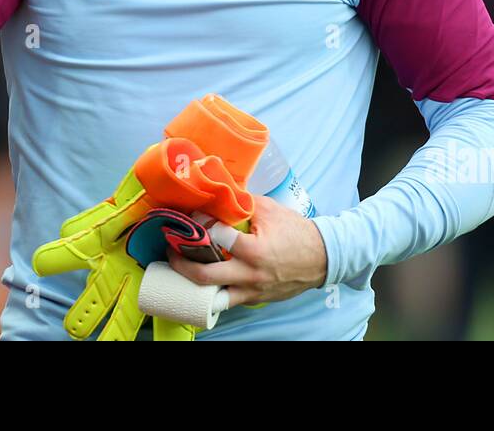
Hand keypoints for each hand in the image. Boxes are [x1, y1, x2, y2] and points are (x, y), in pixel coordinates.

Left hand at [166, 195, 327, 306]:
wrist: (322, 258)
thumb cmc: (296, 232)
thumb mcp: (270, 210)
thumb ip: (243, 202)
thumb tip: (218, 191)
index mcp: (254, 250)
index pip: (216, 238)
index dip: (200, 225)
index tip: (191, 217)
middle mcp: (250, 275)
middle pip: (204, 275)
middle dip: (180, 262)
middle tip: (170, 249)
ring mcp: (252, 291)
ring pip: (212, 298)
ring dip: (192, 284)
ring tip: (179, 269)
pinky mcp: (254, 299)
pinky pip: (226, 301)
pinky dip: (211, 293)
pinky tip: (201, 281)